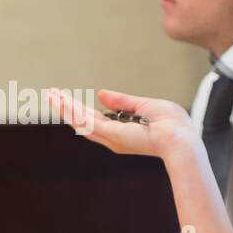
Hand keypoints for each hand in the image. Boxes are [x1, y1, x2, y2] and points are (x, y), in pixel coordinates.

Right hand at [47, 88, 196, 162]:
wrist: (181, 138)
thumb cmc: (172, 124)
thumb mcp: (145, 105)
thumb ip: (122, 101)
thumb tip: (100, 94)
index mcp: (121, 132)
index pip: (94, 119)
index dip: (79, 108)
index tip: (67, 97)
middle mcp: (112, 138)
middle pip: (82, 122)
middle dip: (66, 108)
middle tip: (50, 94)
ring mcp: (111, 137)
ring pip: (80, 121)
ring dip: (64, 107)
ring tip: (51, 95)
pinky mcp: (111, 134)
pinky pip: (87, 121)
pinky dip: (73, 111)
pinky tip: (62, 102)